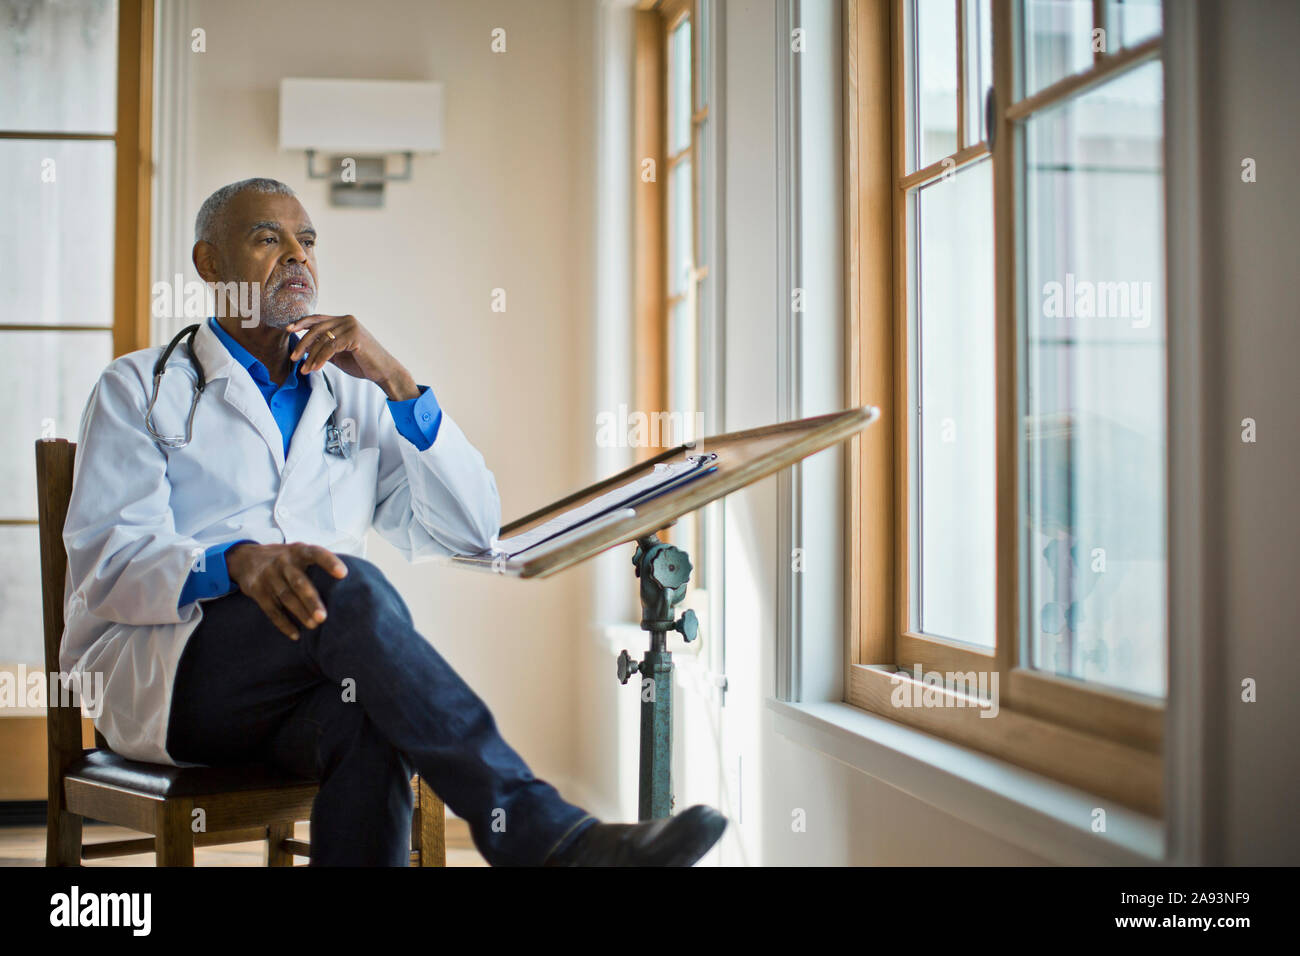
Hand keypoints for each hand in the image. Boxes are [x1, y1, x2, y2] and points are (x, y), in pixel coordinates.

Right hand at [226, 542, 347, 639]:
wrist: (245, 558)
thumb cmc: (286, 560)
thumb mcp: (299, 553)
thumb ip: (318, 563)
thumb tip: (350, 584)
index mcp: (299, 551)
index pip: (316, 553)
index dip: (329, 562)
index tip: (343, 574)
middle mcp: (283, 562)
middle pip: (299, 582)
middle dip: (311, 600)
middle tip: (324, 617)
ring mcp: (268, 576)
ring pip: (286, 597)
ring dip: (300, 613)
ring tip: (314, 626)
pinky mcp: (257, 590)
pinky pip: (271, 610)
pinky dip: (283, 623)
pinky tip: (296, 634)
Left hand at [285, 314, 419, 399]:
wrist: (383, 371)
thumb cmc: (363, 363)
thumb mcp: (339, 354)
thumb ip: (325, 348)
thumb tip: (305, 348)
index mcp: (343, 321)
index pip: (318, 318)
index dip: (302, 323)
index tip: (288, 330)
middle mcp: (346, 320)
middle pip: (317, 328)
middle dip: (302, 343)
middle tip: (293, 357)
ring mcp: (351, 327)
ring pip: (322, 340)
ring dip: (311, 356)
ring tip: (304, 369)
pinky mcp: (354, 337)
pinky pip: (330, 348)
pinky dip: (320, 359)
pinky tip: (315, 368)